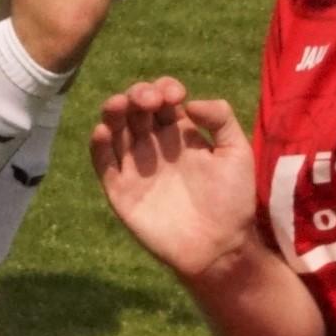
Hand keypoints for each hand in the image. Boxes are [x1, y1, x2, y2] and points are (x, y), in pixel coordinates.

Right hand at [89, 78, 259, 278]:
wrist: (219, 246)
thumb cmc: (232, 201)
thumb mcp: (237, 153)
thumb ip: (221, 119)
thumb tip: (190, 103)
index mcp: (180, 133)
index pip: (162, 99)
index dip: (164, 88)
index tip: (175, 95)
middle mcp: (154, 145)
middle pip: (135, 108)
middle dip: (139, 95)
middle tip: (150, 100)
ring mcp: (135, 166)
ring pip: (114, 129)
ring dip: (113, 111)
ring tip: (119, 105)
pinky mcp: (119, 189)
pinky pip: (102, 162)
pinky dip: (98, 145)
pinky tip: (104, 132)